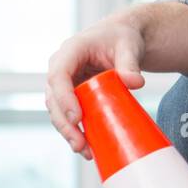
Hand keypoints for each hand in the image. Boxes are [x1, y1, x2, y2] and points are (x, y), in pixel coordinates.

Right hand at [45, 12, 146, 160]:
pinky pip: (67, 114)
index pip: (58, 75)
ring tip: (85, 151)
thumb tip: (135, 83)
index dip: (64, 98)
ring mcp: (64, 82)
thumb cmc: (123, 37)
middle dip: (64, 123)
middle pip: (53, 98)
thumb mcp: (129, 46)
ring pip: (57, 110)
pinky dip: (75, 130)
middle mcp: (61, 67)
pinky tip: (87, 147)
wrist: (123, 37)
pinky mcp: (72, 94)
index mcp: (70, 51)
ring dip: (68, 131)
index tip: (77, 118)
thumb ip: (130, 63)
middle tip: (80, 143)